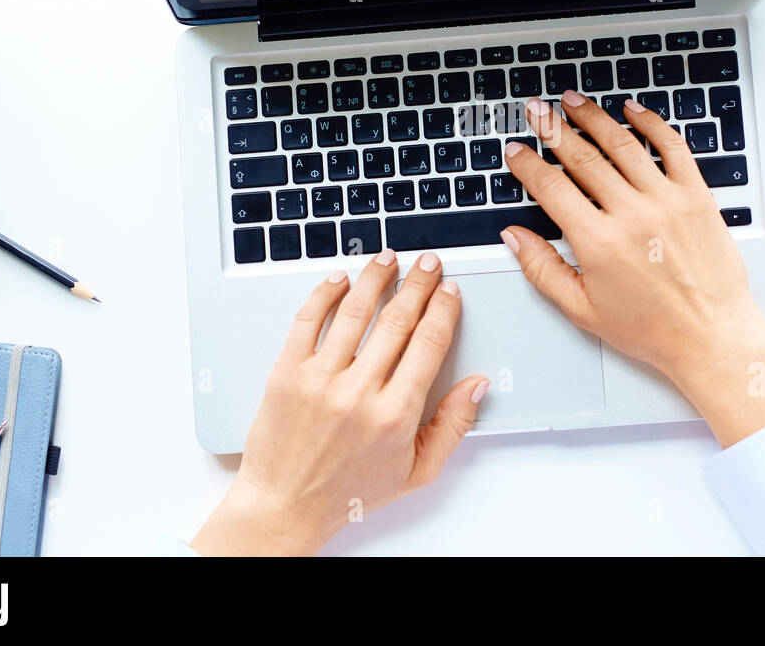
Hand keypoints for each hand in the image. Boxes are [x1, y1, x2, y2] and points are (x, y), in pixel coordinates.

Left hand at [190, 249, 488, 555]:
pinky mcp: (286, 374)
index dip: (443, 309)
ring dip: (375, 278)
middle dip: (418, 283)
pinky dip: (324, 294)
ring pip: (354, 312)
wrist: (286, 505)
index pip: (429, 343)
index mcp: (396, 415)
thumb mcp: (417, 471)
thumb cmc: (350, 491)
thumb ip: (453, 426)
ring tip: (388, 259)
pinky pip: (307, 321)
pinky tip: (339, 279)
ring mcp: (320, 380)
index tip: (449, 291)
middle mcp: (359, 392)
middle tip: (428, 262)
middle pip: (397, 320)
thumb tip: (478, 385)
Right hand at [501, 91, 764, 447]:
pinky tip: (633, 111)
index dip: (527, 164)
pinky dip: (651, 123)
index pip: (551, 187)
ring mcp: (667, 201)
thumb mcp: (583, 309)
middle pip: (582, 157)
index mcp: (598, 243)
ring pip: (622, 144)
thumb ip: (542, 269)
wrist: (712, 336)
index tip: (516, 151)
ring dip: (593, 117)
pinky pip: (672, 147)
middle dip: (553, 129)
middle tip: (537, 111)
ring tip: (574, 101)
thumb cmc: (652, 329)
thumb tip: (515, 237)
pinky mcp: (696, 196)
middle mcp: (632, 215)